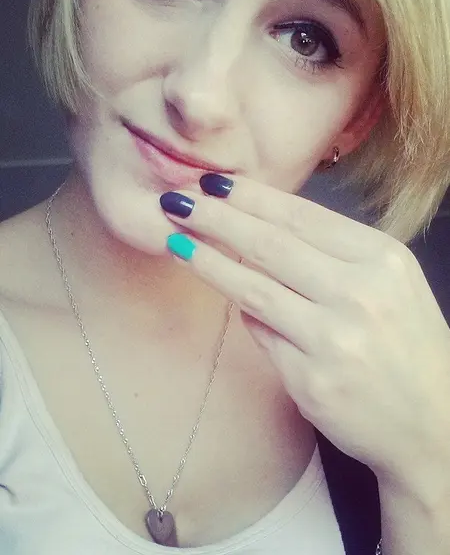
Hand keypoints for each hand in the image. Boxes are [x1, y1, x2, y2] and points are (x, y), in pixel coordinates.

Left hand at [160, 176, 449, 494]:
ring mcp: (333, 340)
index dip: (250, 197)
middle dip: (215, 218)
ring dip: (206, 261)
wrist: (435, 424)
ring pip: (252, 288)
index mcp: (382, 259)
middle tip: (176, 200)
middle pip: (269, 245)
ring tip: (175, 240)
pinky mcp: (310, 381)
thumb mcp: (390, 282)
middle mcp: (358, 294)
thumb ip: (334, 255)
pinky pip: (261, 334)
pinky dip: (243, 312)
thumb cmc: (408, 344)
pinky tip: (228, 295)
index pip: (301, 216)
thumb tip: (262, 231)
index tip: (213, 183)